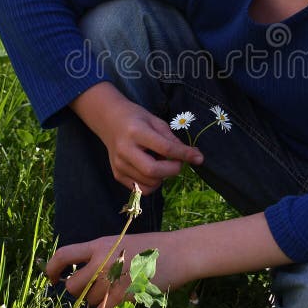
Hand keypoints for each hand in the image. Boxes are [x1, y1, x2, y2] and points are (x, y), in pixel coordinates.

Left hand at [46, 232, 190, 307]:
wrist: (178, 252)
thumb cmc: (151, 247)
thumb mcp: (122, 243)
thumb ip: (101, 255)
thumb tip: (84, 275)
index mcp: (100, 244)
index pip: (64, 254)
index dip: (52, 268)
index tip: (52, 278)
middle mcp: (102, 260)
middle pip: (73, 286)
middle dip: (79, 292)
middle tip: (93, 290)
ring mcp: (113, 278)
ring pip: (90, 300)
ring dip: (98, 301)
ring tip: (115, 290)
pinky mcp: (124, 294)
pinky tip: (118, 302)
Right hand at [71, 82, 203, 193]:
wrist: (109, 121)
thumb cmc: (136, 118)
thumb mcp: (155, 121)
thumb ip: (172, 139)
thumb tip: (192, 156)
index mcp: (136, 132)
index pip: (164, 148)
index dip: (184, 154)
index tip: (199, 158)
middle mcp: (125, 150)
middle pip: (154, 171)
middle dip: (173, 170)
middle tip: (178, 162)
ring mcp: (119, 165)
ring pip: (149, 183)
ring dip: (163, 177)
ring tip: (160, 162)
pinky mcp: (117, 175)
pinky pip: (141, 189)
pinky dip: (153, 183)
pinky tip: (151, 170)